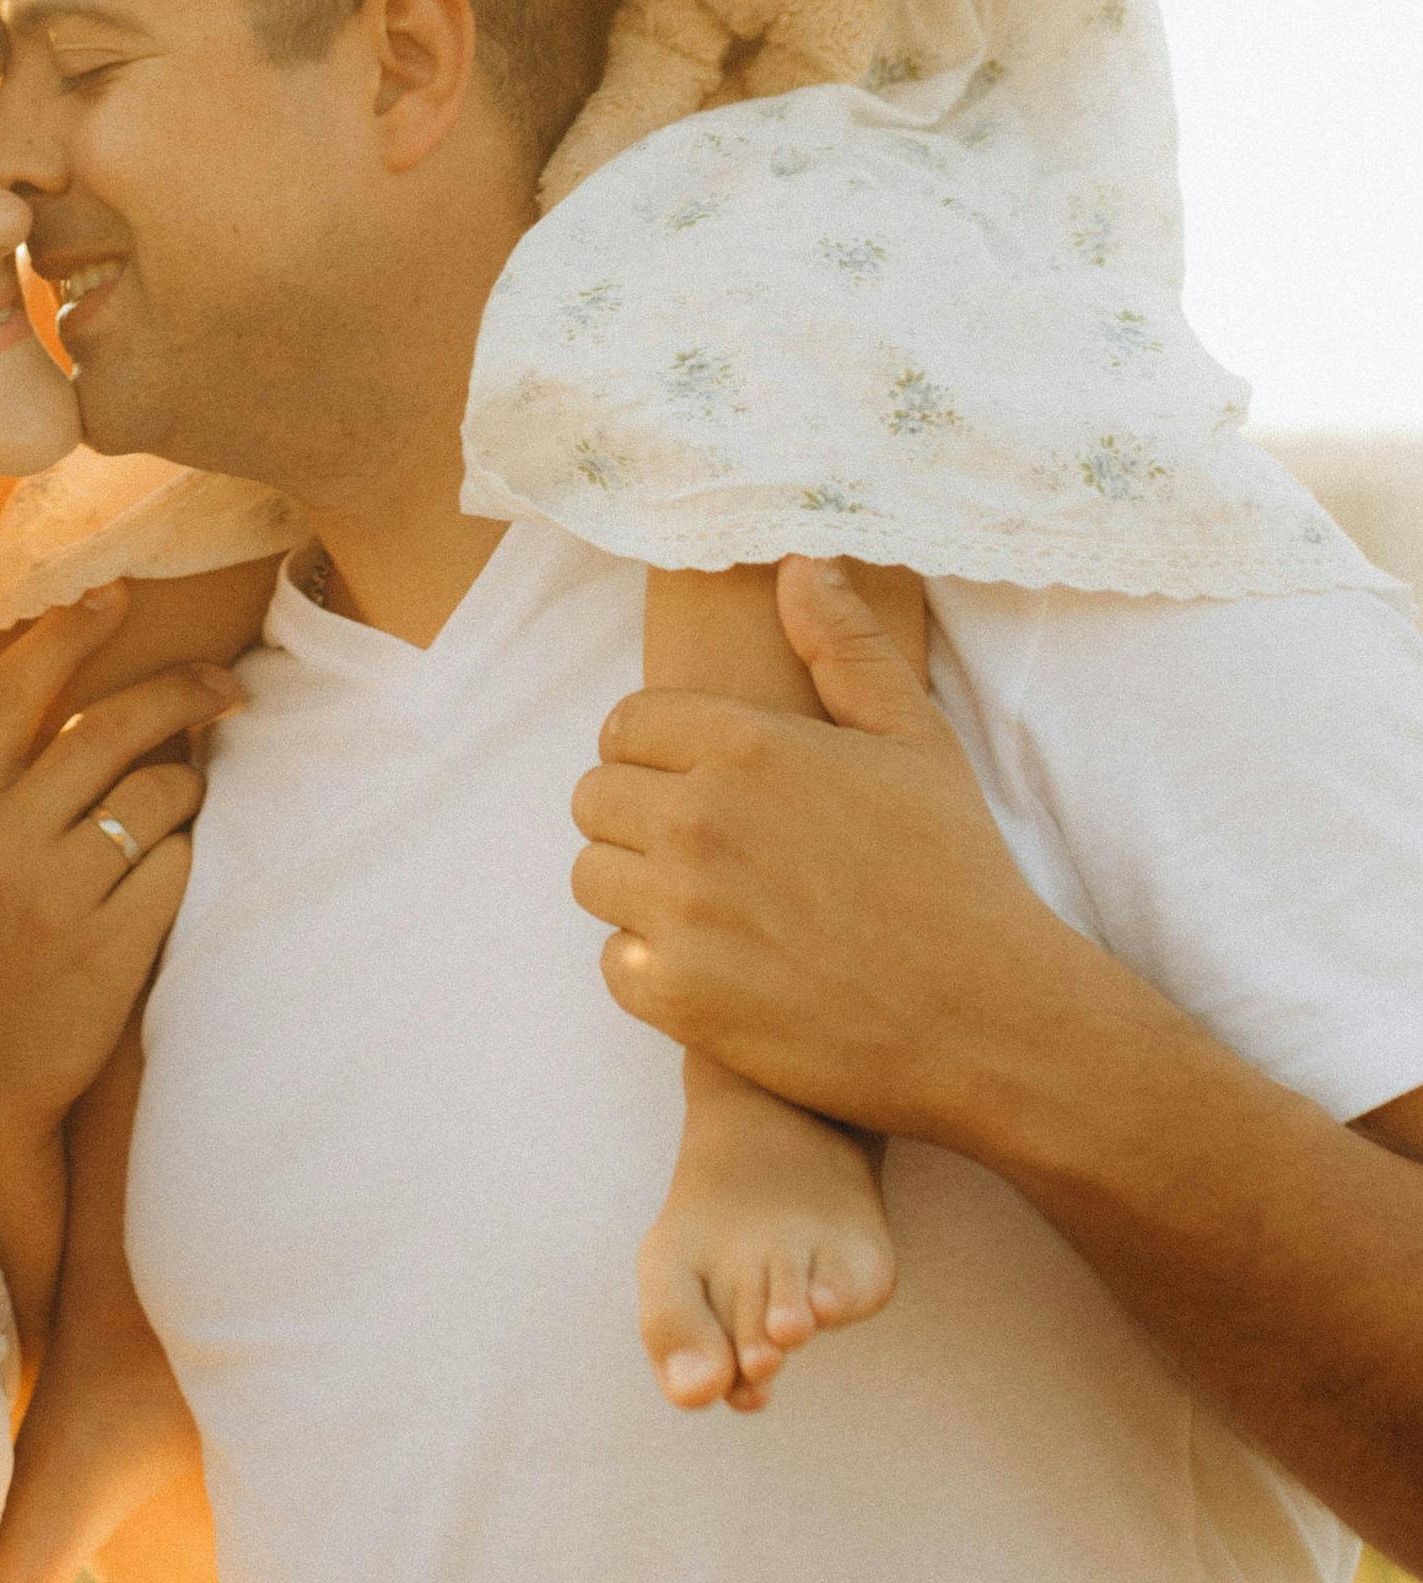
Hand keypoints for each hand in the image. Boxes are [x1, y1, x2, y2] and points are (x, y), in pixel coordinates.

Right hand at [0, 590, 237, 1162]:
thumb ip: (9, 778)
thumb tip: (88, 682)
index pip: (17, 690)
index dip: (72, 631)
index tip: (117, 593)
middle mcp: (0, 839)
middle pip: (111, 727)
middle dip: (183, 693)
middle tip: (226, 688)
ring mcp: (54, 894)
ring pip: (161, 794)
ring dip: (188, 797)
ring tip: (177, 823)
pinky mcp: (110, 947)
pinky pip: (182, 866)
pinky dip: (189, 863)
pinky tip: (170, 883)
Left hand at [569, 556, 1132, 1146]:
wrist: (989, 1019)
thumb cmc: (956, 872)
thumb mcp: (915, 740)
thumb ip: (844, 647)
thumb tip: (797, 564)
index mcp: (747, 745)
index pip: (626, 725)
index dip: (657, 754)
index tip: (699, 785)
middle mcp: (700, 818)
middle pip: (593, 798)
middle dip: (639, 819)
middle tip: (707, 852)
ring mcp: (683, 910)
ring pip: (592, 877)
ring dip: (637, 891)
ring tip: (711, 907)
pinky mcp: (679, 996)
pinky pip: (614, 961)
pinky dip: (653, 968)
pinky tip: (718, 968)